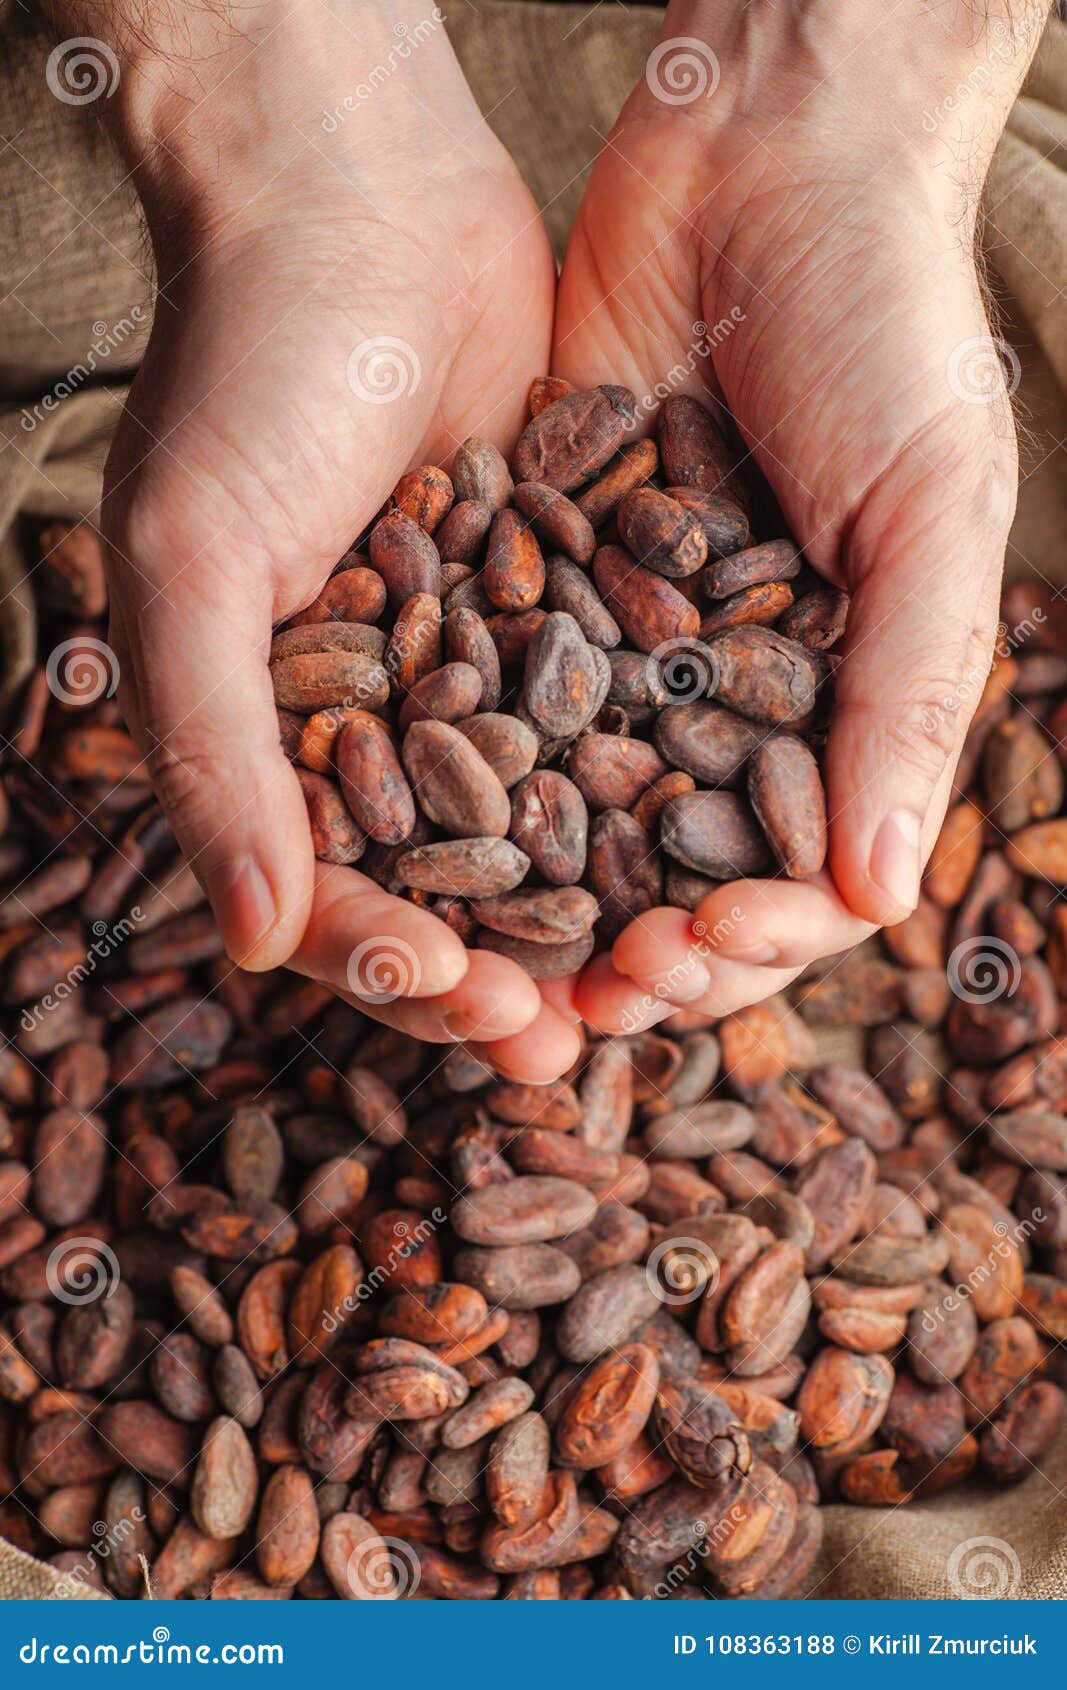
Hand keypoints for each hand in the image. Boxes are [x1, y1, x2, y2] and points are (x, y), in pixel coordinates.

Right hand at [70, 2, 576, 1077]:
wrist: (358, 199)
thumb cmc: (244, 371)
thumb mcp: (194, 563)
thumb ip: (213, 753)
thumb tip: (251, 944)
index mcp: (274, 737)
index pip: (332, 892)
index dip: (396, 964)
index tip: (478, 1001)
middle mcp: (377, 723)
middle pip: (447, 886)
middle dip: (509, 969)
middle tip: (576, 1036)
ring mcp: (477, 671)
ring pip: (545, 828)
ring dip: (594, 911)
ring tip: (658, 976)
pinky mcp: (567, 608)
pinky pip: (611, 722)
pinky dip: (652, 790)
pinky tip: (711, 846)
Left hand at [552, 0, 1043, 1032]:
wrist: (763, 156)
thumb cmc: (887, 326)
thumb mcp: (929, 511)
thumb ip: (908, 698)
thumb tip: (884, 897)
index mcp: (844, 698)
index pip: (803, 868)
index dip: (752, 936)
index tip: (688, 959)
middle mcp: (732, 692)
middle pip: (680, 867)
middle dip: (637, 946)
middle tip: (578, 998)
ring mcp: (631, 644)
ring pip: (580, 811)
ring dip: (542, 897)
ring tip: (490, 956)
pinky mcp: (541, 577)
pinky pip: (500, 697)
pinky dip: (470, 771)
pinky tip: (422, 831)